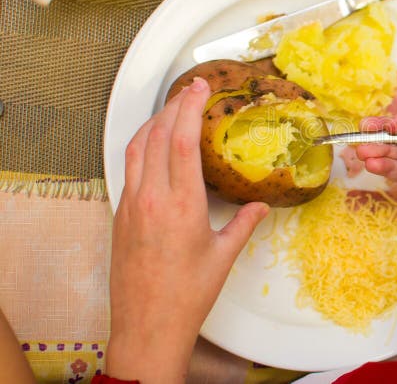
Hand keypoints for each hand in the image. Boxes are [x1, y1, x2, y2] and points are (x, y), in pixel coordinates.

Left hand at [106, 78, 268, 382]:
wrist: (147, 325)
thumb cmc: (185, 295)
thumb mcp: (223, 257)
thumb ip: (243, 224)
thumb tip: (259, 207)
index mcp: (180, 205)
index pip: (181, 141)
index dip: (190, 108)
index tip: (200, 88)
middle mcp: (150, 199)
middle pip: (157, 135)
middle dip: (173, 106)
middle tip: (191, 90)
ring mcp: (131, 205)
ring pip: (137, 147)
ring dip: (153, 122)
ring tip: (171, 109)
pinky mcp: (121, 215)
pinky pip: (129, 166)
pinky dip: (142, 145)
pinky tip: (153, 145)